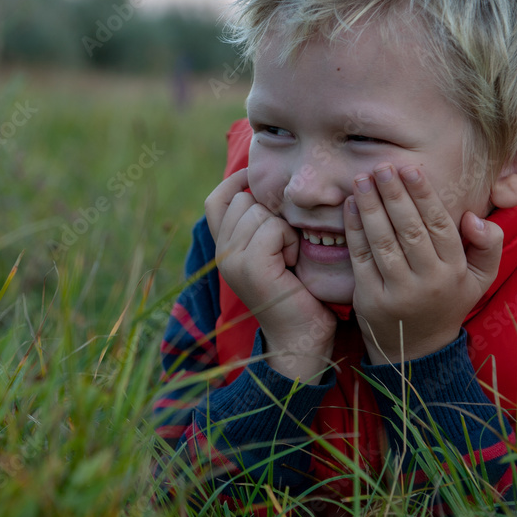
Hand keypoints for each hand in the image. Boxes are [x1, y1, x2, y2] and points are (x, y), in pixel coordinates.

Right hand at [205, 169, 335, 381]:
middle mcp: (221, 255)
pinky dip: (289, 241)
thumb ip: (260, 225)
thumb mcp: (272, 252)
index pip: (216, 200)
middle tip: (283, 248)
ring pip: (258, 212)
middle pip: (242, 201)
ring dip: (283, 229)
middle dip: (270, 214)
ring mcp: (232, 261)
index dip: (234, 182)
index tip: (256, 179)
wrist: (301, 338)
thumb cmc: (297, 293)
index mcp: (224, 249)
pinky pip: (272, 228)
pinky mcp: (250, 267)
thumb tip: (262, 187)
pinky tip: (292, 264)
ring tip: (288, 258)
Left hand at [344, 164, 502, 363]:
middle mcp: (427, 282)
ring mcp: (397, 292)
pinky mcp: (369, 299)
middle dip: (394, 195)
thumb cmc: (447, 301)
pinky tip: (350, 206)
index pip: (439, 225)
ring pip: (383, 241)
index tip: (410, 169)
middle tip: (382, 167)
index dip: (424, 195)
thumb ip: (488, 245)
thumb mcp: (480, 278)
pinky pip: (361, 258)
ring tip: (362, 180)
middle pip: (409, 230)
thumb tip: (473, 217)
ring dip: (370, 207)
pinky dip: (354, 230)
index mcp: (455, 272)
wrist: (417, 350)